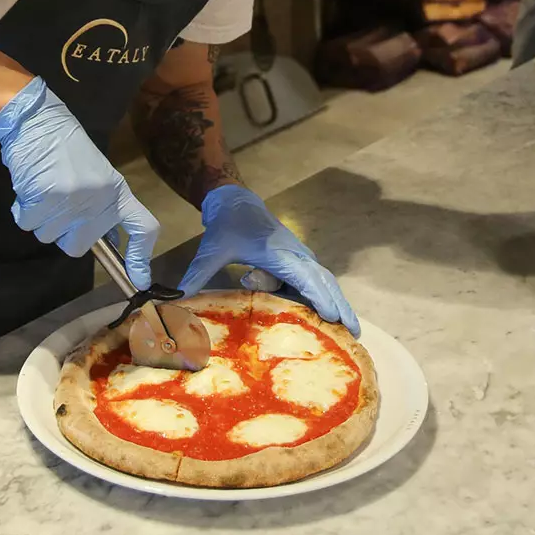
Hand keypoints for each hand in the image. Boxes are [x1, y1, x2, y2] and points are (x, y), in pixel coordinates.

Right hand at [0, 77, 160, 287]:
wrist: (38, 120)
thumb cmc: (65, 148)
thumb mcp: (96, 176)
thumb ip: (101, 207)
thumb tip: (106, 244)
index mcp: (117, 191)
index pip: (142, 227)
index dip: (141, 257)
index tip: (140, 280)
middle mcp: (100, 199)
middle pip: (78, 246)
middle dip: (62, 232)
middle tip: (58, 204)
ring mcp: (73, 200)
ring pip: (49, 237)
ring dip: (40, 219)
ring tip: (44, 188)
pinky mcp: (45, 198)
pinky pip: (28, 225)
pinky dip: (23, 211)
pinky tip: (29, 188)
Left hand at [179, 185, 358, 334]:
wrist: (237, 202)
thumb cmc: (228, 225)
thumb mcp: (212, 249)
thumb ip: (198, 273)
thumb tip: (180, 298)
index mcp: (279, 252)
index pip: (304, 276)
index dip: (319, 296)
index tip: (332, 315)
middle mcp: (295, 256)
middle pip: (323, 282)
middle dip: (339, 305)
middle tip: (354, 332)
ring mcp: (299, 259)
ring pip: (323, 282)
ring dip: (337, 302)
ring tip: (351, 331)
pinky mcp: (297, 263)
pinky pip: (314, 283)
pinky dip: (326, 298)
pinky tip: (332, 319)